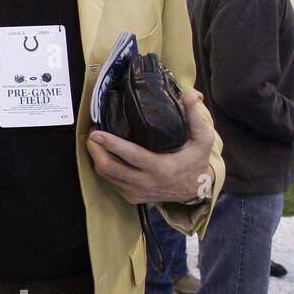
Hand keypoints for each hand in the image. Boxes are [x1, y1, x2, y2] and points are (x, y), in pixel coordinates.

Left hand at [86, 92, 213, 203]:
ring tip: (94, 141)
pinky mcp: (131, 197)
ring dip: (96, 158)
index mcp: (161, 168)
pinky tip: (103, 155)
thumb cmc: (196, 161)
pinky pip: (110, 182)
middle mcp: (146, 182)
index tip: (96, 133)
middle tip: (91, 134)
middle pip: (110, 167)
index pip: (131, 155)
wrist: (195, 190)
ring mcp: (136, 192)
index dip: (112, 144)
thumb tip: (190, 96)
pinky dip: (103, 168)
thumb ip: (195, 118)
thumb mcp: (203, 140)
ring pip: (106, 176)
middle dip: (95, 150)